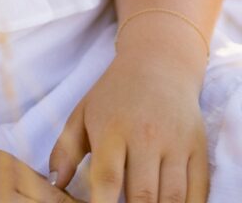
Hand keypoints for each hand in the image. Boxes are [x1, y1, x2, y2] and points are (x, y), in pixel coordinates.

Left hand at [48, 42, 208, 202]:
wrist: (158, 66)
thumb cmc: (113, 95)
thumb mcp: (82, 114)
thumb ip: (66, 150)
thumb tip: (55, 182)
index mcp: (112, 130)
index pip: (107, 178)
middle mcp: (146, 138)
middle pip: (143, 194)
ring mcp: (176, 145)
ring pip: (172, 197)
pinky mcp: (199, 149)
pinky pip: (198, 190)